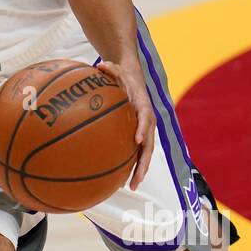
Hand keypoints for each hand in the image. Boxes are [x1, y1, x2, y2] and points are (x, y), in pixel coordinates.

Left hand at [96, 59, 155, 191]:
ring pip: (144, 153)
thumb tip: (101, 65)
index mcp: (143, 107)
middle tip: (137, 179)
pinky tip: (117, 179)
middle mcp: (147, 122)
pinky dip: (129, 165)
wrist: (133, 79)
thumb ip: (111, 69)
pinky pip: (134, 152)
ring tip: (130, 186)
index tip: (138, 141)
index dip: (143, 129)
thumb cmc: (123, 76)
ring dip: (139, 170)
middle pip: (149, 145)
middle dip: (144, 163)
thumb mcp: (118, 69)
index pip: (146, 118)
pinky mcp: (136, 135)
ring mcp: (143, 130)